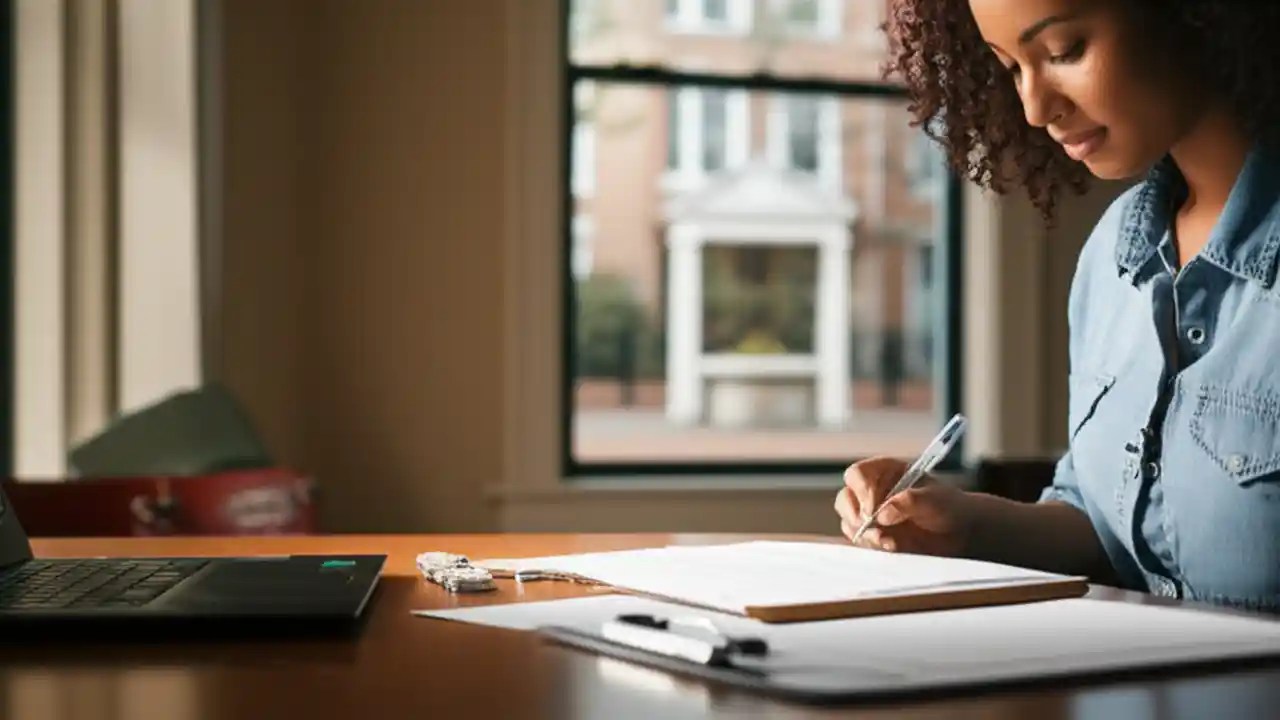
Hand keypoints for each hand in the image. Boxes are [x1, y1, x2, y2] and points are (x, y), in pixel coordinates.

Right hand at [833, 456, 974, 556]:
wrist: (960, 532)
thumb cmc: (948, 507)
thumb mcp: (935, 499)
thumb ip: (909, 501)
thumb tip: (883, 514)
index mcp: (884, 472)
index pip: (857, 474)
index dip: (861, 490)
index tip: (872, 508)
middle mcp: (872, 491)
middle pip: (845, 498)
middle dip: (855, 515)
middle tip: (872, 527)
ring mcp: (870, 515)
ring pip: (848, 522)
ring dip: (863, 533)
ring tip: (887, 541)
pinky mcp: (874, 536)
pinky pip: (860, 541)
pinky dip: (871, 546)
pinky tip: (891, 547)